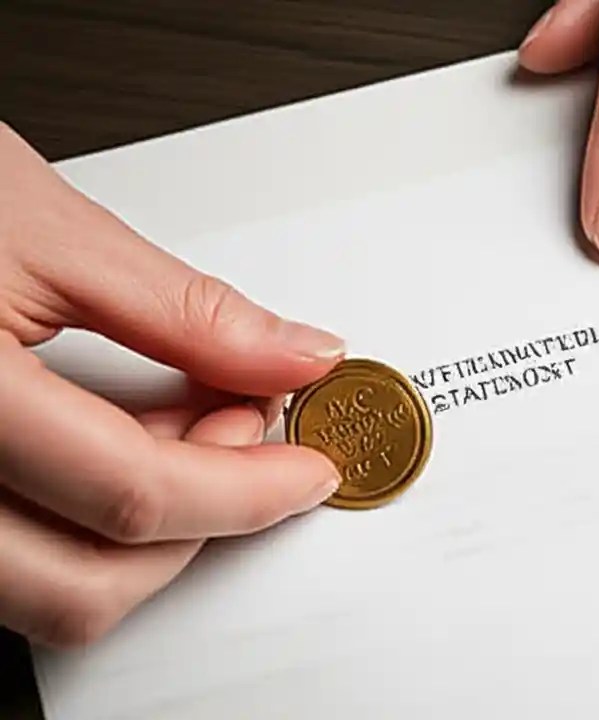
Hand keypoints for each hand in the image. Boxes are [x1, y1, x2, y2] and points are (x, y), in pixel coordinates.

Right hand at [0, 124, 344, 647]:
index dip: (250, 488)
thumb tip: (295, 356)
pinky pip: (6, 562)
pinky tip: (120, 449)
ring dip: (147, 533)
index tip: (308, 465)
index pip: (134, 494)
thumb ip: (182, 310)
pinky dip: (84, 527)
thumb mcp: (42, 228)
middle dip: (201, 524)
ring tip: (192, 429)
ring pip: (43, 593)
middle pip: (86, 586)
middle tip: (251, 435)